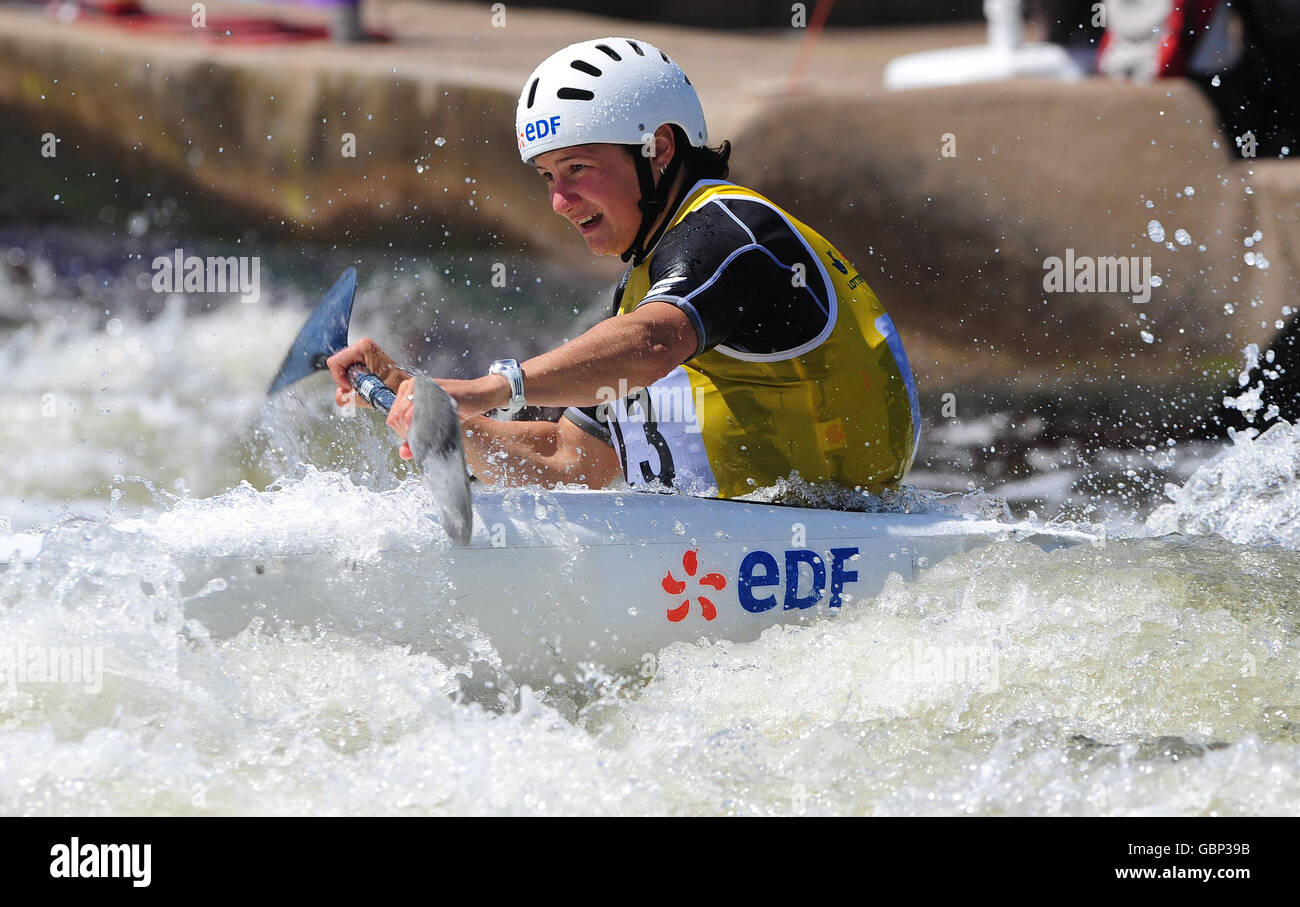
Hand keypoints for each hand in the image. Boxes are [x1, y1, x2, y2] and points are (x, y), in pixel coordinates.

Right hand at [325, 338, 409, 407]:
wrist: (409, 386)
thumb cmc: (398, 386)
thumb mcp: (373, 394)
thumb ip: (353, 398)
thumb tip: (340, 399)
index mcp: (364, 347)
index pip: (335, 362)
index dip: (339, 379)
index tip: (351, 388)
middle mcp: (362, 346)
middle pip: (338, 365)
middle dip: (345, 381)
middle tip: (358, 390)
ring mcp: (363, 351)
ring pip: (343, 369)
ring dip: (350, 382)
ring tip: (365, 387)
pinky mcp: (365, 358)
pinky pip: (350, 370)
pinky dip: (355, 381)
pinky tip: (366, 385)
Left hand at [388, 374, 512, 459]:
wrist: (479, 396)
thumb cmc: (456, 409)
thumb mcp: (433, 425)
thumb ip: (416, 437)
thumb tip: (403, 454)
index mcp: (407, 391)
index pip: (392, 418)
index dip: (402, 433)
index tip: (416, 439)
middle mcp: (411, 385)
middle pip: (397, 418)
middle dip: (409, 433)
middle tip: (426, 437)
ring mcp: (422, 385)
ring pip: (406, 415)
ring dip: (418, 430)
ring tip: (432, 431)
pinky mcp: (435, 388)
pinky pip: (422, 410)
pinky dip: (426, 423)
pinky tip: (436, 425)